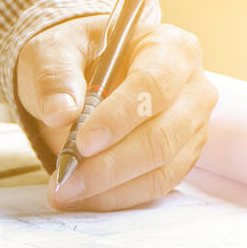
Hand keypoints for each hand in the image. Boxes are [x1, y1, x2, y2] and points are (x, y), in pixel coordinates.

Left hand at [16, 16, 217, 210]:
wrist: (83, 77)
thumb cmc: (76, 58)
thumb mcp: (54, 53)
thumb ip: (55, 77)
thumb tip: (60, 112)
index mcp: (169, 48)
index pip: (153, 86)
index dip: (119, 118)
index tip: (83, 143)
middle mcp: (192, 88)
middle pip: (161, 136)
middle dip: (110, 165)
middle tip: (66, 180)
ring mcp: (191, 127)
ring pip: (161, 169)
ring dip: (111, 189)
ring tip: (66, 192)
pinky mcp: (180, 158)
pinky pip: (156, 186)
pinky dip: (118, 198)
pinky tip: (84, 199)